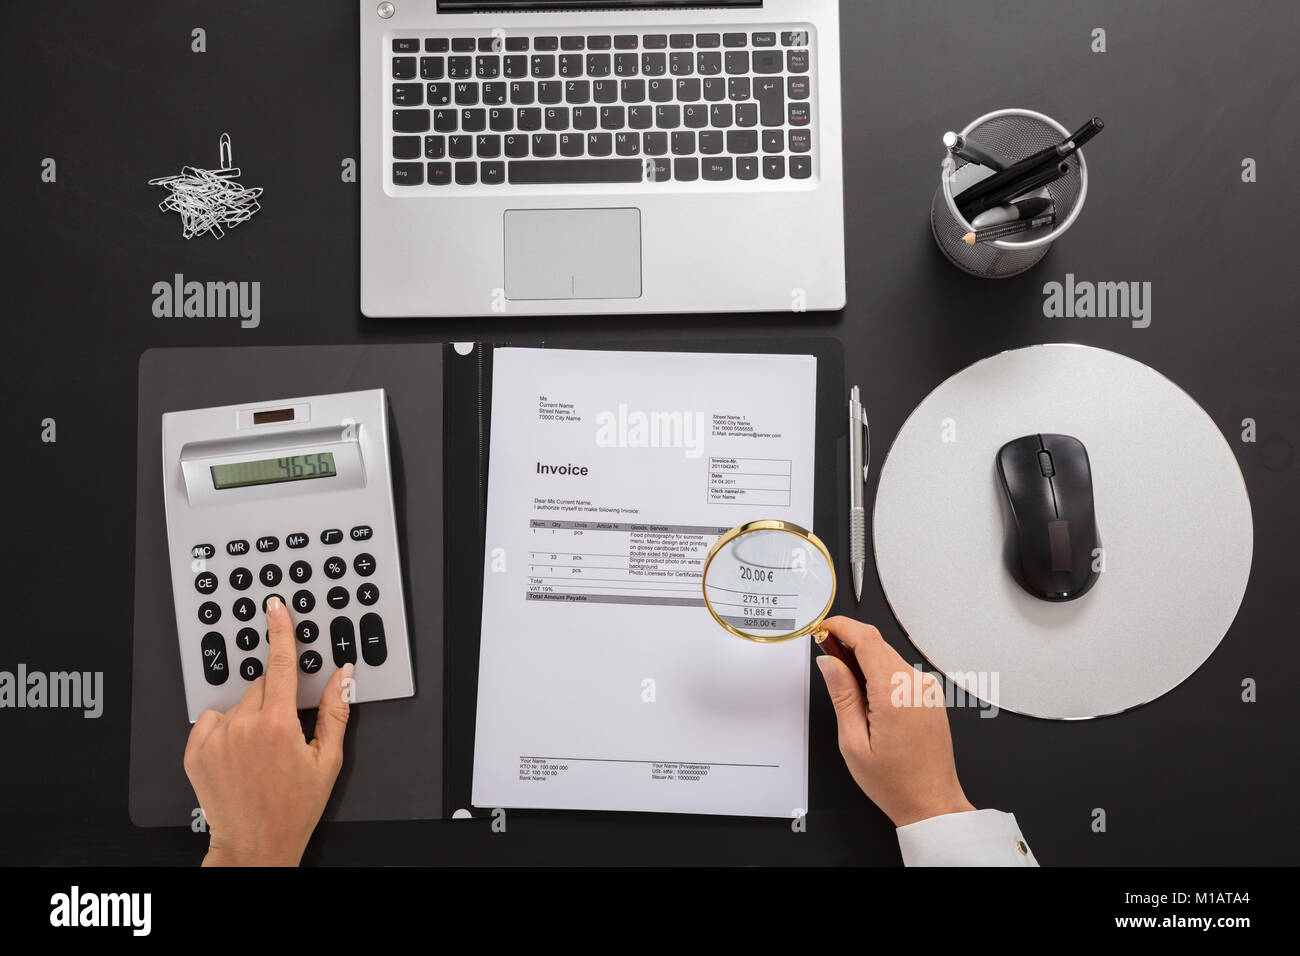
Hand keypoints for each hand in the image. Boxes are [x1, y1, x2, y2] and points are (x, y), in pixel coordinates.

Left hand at [183, 596, 352, 865]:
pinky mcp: (195, 751)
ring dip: (251, 716)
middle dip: (276, 699)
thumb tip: (342, 677)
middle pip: (261, 686)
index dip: (280, 632)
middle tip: (283, 732)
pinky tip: (238, 753)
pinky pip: (212, 720)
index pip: (281, 665)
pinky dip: (225, 729)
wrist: (255, 844)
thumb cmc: (293, 808)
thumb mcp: (327, 760)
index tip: (275, 608)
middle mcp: (243, 727)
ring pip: (238, 704)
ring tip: (260, 751)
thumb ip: (335, 711)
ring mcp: (215, 739)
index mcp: (278, 726)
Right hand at [816, 617, 974, 826]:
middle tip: (827, 662)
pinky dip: (880, 673)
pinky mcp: (930, 695)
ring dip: (864, 661)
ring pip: (888, 656)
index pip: (867, 639)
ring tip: (848, 691)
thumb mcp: (853, 742)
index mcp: (895, 693)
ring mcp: (927, 689)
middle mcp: (916, 685)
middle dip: (848, 644)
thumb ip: (841, 695)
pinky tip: (868, 698)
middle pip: (877, 644)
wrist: (932, 803)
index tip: (822, 629)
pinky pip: (900, 671)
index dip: (841, 627)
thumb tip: (829, 662)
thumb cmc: (895, 782)